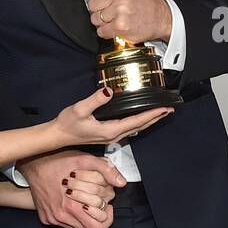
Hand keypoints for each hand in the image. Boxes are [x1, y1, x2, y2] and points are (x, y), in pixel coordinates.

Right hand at [16, 149, 125, 227]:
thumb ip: (105, 170)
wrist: (31, 163)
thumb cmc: (57, 161)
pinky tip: (74, 202)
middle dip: (99, 218)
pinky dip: (74, 216)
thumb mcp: (84, 160)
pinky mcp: (46, 218)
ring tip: (88, 202)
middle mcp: (60, 216)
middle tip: (100, 204)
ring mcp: (52, 219)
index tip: (108, 205)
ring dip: (86, 218)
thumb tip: (121, 182)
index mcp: (71, 206)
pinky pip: (66, 225)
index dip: (108, 218)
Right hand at [50, 87, 172, 147]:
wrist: (57, 135)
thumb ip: (95, 100)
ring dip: (149, 121)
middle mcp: (114, 135)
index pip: (137, 121)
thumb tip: (109, 90)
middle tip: (170, 110)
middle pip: (141, 126)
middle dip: (156, 118)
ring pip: (136, 128)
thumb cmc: (67, 123)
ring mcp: (111, 136)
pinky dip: (140, 122)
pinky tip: (142, 119)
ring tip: (161, 114)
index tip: (165, 108)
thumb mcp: (80, 109)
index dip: (152, 114)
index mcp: (110, 130)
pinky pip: (129, 128)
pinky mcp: (107, 134)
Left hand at [74, 0, 171, 43]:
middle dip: (100, 8)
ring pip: (95, 19)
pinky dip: (107, 32)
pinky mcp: (121, 26)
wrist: (159, 17)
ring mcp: (121, 10)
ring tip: (116, 17)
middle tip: (113, 8)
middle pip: (92, 4)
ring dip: (103, 21)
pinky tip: (117, 26)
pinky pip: (101, 31)